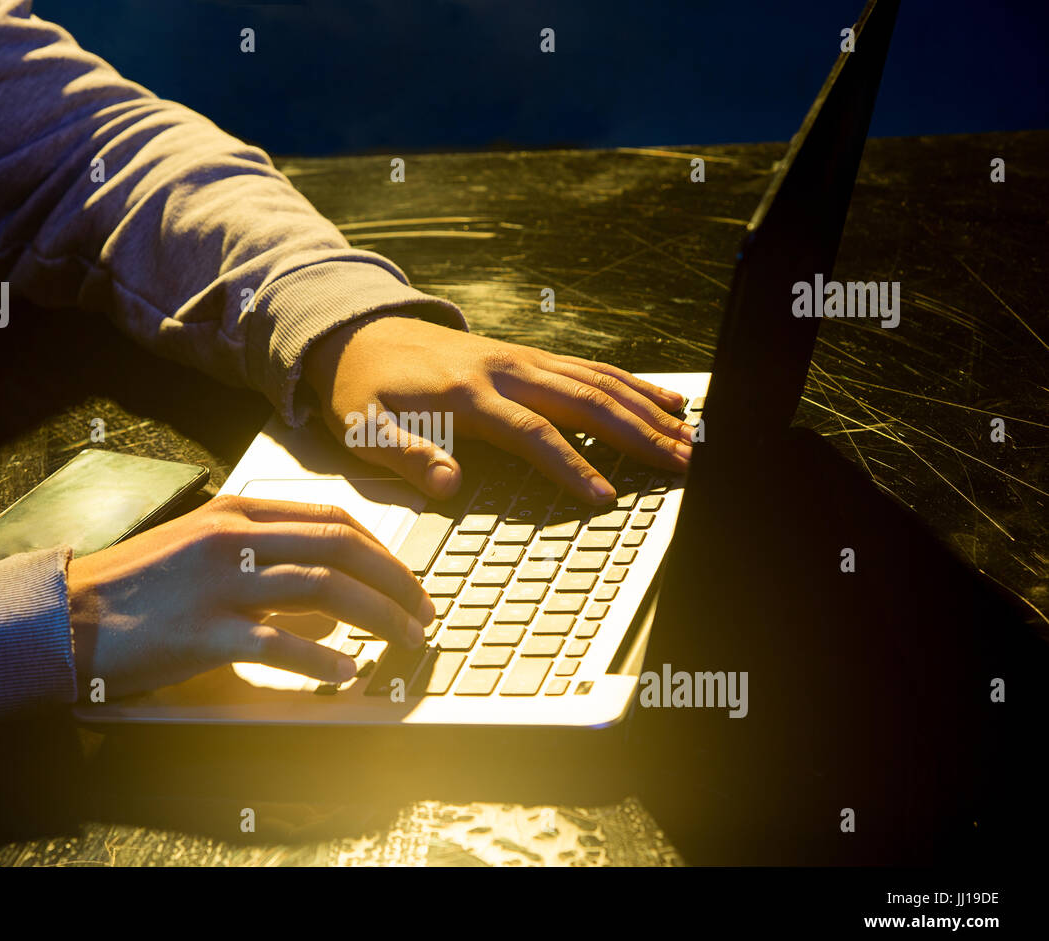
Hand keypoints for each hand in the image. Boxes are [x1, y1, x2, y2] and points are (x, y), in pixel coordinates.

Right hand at [67, 495, 433, 697]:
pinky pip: (282, 644)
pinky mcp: (205, 632)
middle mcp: (234, 537)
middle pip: (341, 549)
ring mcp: (220, 583)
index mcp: (236, 511)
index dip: (383, 551)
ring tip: (405, 643)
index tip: (408, 579)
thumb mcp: (203, 547)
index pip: (333, 519)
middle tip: (424, 614)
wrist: (68, 612)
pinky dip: (324, 660)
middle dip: (396, 583)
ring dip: (379, 619)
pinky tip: (347, 672)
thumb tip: (331, 592)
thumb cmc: (137, 584)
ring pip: (325, 590)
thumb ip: (265, 555)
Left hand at [303, 316, 693, 503]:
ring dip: (648, 410)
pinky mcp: (529, 355)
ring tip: (690, 439)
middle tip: (683, 465)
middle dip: (639, 435)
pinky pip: (592, 368)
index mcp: (467, 395)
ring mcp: (522, 358)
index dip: (572, 466)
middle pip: (585, 401)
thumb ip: (405, 456)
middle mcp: (505, 370)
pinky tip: (667, 401)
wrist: (359, 334)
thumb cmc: (362, 390)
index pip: (533, 434)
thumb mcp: (364, 428)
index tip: (606, 498)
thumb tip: (447, 486)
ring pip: (598, 381)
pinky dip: (634, 383)